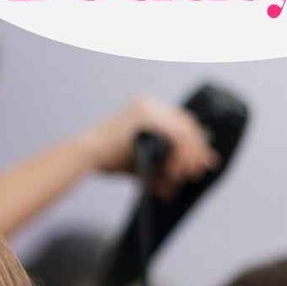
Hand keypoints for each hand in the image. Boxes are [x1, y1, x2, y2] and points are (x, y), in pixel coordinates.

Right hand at [87, 96, 220, 199]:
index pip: (180, 121)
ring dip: (190, 154)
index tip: (203, 159)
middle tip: (203, 168)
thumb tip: (174, 182)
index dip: (195, 141)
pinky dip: (181, 155)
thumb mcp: (137, 159)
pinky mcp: (147, 117)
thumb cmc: (103, 158)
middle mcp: (149, 104)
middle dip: (197, 148)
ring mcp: (149, 108)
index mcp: (146, 108)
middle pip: (186, 123)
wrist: (83, 154)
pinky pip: (176, 136)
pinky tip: (177, 171)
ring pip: (184, 130)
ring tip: (188, 175)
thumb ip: (158, 164)